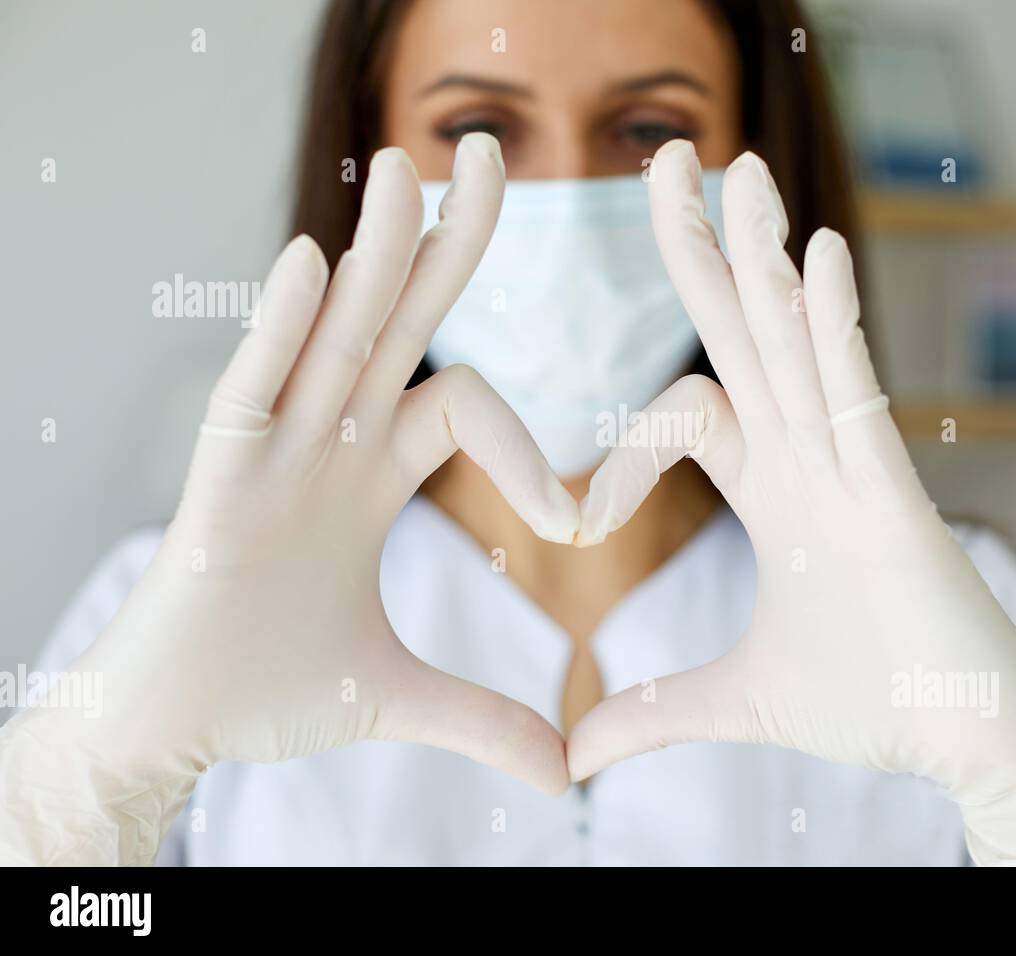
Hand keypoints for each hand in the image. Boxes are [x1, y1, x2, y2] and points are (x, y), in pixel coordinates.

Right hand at [1, 135, 572, 864]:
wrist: (175, 729)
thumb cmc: (269, 692)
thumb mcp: (397, 697)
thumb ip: (483, 718)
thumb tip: (568, 771)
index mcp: (372, 473)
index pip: (465, 406)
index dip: (534, 448)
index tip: (580, 523)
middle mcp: (327, 442)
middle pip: (398, 321)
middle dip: (444, 240)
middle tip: (490, 151)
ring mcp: (272, 452)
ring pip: (330, 332)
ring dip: (370, 249)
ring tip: (412, 166)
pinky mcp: (218, 481)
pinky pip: (251, 389)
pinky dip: (278, 330)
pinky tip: (308, 264)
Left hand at [567, 141, 1015, 864]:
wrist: (966, 736)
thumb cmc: (876, 703)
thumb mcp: (737, 703)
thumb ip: (655, 712)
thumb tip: (572, 757)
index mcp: (776, 487)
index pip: (687, 414)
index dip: (618, 452)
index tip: (569, 527)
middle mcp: (812, 457)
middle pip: (746, 331)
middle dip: (707, 247)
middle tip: (667, 158)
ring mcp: (854, 469)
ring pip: (799, 341)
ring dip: (765, 255)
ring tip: (735, 167)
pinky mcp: (893, 498)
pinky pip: (857, 393)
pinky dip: (836, 327)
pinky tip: (817, 256)